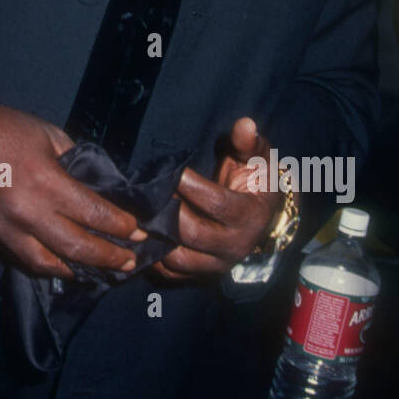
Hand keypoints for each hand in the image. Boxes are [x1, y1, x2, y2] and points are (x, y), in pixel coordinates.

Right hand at [0, 79, 145, 278]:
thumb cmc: (0, 128)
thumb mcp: (47, 135)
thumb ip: (75, 161)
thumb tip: (100, 185)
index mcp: (45, 181)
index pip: (93, 214)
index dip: (120, 226)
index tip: (138, 233)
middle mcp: (25, 212)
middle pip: (75, 248)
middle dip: (108, 257)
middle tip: (128, 262)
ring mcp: (2, 230)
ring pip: (47, 264)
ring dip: (77, 269)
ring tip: (98, 271)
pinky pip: (20, 258)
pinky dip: (45, 263)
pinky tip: (61, 264)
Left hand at [150, 117, 278, 282]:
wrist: (262, 220)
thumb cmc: (257, 183)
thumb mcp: (259, 161)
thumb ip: (249, 143)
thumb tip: (244, 124)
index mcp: (250, 216)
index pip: (217, 203)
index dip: (192, 187)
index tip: (174, 171)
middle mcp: (234, 246)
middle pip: (192, 233)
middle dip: (166, 212)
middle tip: (145, 194)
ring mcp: (216, 264)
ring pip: (178, 259)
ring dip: (155, 237)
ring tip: (137, 214)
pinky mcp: (201, 275)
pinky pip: (171, 273)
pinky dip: (152, 258)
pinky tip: (138, 236)